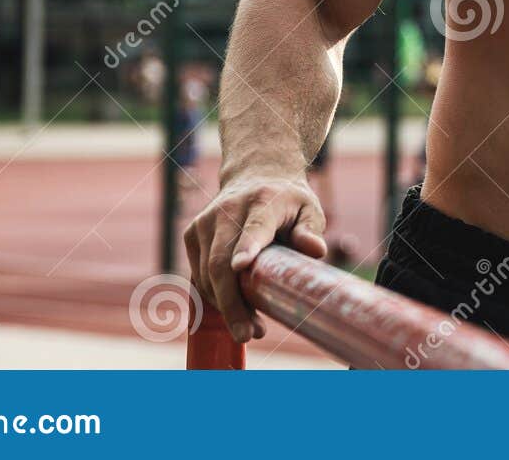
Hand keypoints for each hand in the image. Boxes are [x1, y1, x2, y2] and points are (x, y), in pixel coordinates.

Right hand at [183, 174, 327, 342]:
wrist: (255, 174)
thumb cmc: (288, 200)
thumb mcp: (309, 209)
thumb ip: (310, 230)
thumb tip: (316, 251)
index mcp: (263, 201)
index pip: (253, 226)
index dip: (247, 247)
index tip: (241, 267)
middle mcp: (228, 210)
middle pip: (221, 261)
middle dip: (232, 302)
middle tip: (249, 334)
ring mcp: (205, 222)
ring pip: (207, 274)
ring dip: (225, 306)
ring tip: (251, 328)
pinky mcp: (192, 235)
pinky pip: (199, 275)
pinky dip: (213, 297)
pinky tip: (234, 311)